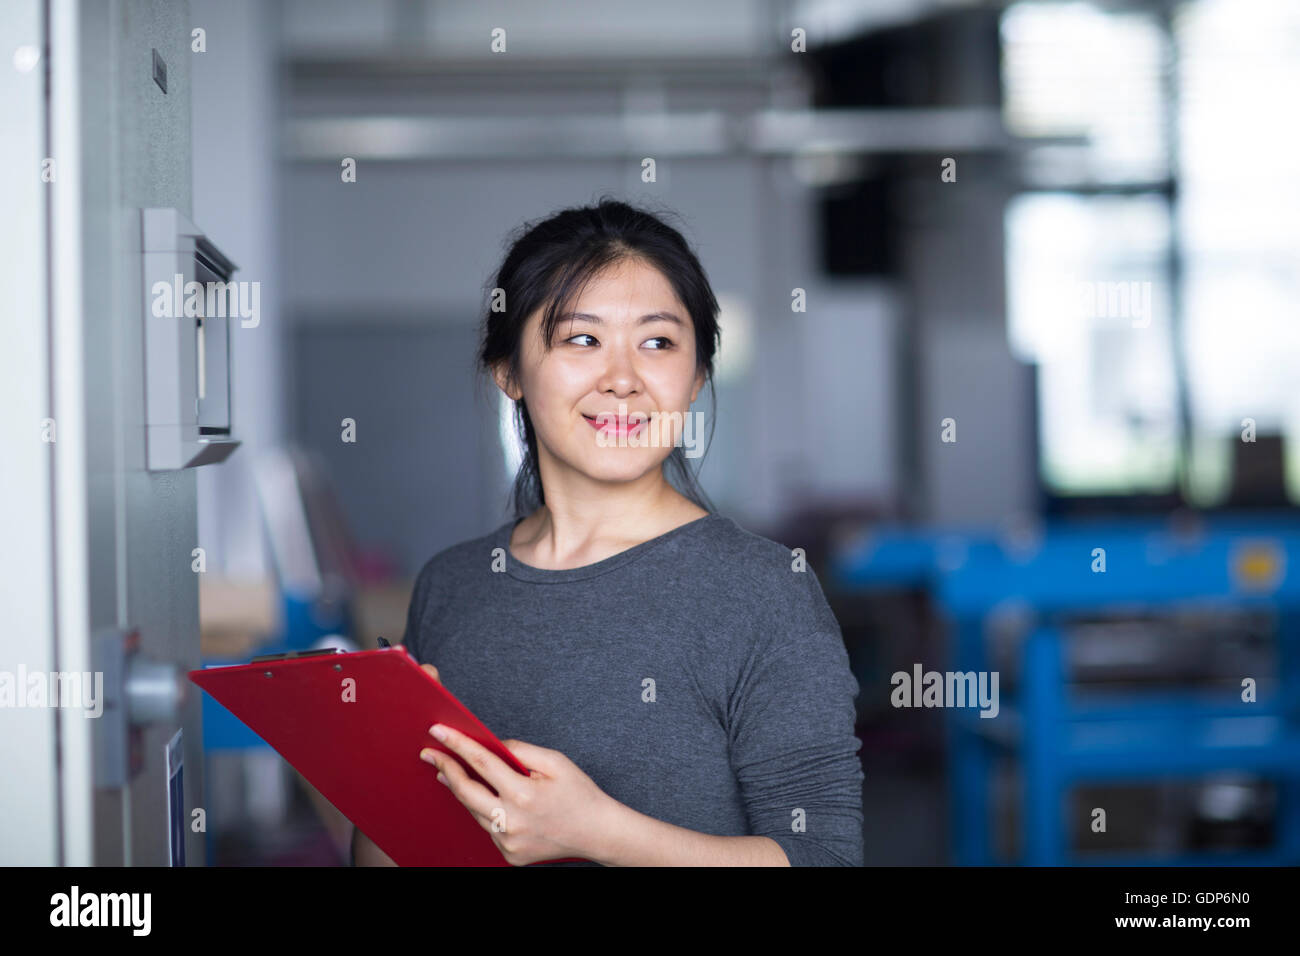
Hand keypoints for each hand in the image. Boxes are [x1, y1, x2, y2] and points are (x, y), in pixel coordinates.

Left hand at [419, 719, 614, 865]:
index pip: (482, 762)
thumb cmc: (579, 793)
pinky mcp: (509, 855)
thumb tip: (490, 744)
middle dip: (445, 768)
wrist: (598, 833)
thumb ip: (520, 750)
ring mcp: (509, 842)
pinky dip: (483, 811)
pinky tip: (483, 798)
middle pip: (466, 791)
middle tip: (429, 753)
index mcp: (524, 794)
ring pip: (474, 811)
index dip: (458, 744)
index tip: (438, 731)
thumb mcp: (555, 761)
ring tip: (447, 772)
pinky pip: (488, 827)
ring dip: (460, 790)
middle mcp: (512, 821)